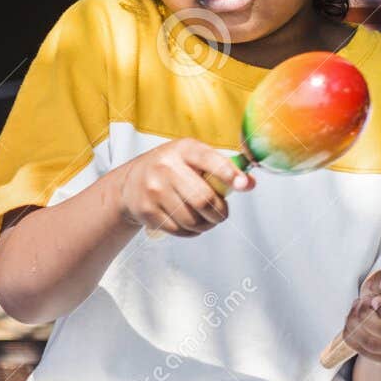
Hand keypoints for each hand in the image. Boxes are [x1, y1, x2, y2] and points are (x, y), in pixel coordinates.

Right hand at [116, 138, 252, 235]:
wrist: (130, 182)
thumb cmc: (172, 169)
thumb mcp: (194, 159)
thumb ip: (223, 168)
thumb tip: (250, 184)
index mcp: (183, 149)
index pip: (209, 160)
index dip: (229, 174)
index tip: (243, 185)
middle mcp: (165, 167)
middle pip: (203, 199)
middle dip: (220, 212)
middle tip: (222, 213)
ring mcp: (153, 190)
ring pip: (192, 220)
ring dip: (207, 224)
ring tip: (207, 219)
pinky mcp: (146, 211)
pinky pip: (179, 230)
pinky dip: (191, 231)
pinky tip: (189, 222)